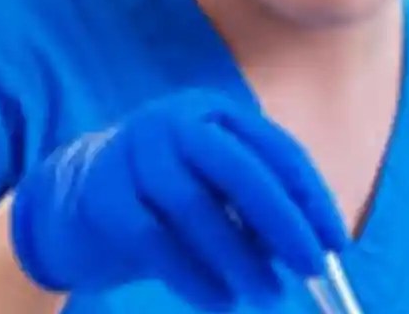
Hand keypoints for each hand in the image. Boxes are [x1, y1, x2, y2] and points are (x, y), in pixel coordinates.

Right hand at [10, 90, 348, 309]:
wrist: (73, 202)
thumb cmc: (165, 199)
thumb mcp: (215, 190)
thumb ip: (258, 209)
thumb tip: (310, 248)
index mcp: (212, 113)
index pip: (275, 149)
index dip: (310, 197)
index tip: (335, 242)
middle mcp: (173, 122)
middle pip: (239, 170)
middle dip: (283, 223)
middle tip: (312, 268)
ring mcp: (133, 154)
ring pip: (196, 207)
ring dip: (239, 258)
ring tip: (267, 294)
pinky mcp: (104, 196)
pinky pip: (155, 241)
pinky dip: (193, 275)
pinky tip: (218, 300)